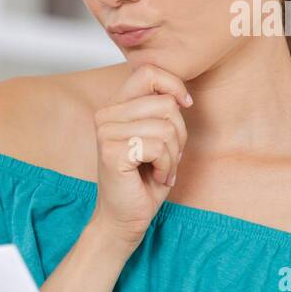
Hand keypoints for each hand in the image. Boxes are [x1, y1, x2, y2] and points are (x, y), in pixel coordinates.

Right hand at [91, 64, 191, 247]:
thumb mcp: (156, 137)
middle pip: (166, 104)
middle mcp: (105, 115)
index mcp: (115, 107)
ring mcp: (106, 132)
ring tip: (160, 170)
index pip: (148, 73)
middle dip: (179, 134)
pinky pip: (158, 147)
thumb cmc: (142, 180)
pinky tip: (155, 177)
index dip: (174, 85)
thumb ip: (161, 111)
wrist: (123, 218)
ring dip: (173, 155)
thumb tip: (181, 97)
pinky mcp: (112, 152)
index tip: (185, 105)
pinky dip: (167, 167)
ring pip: (166, 127)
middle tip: (167, 156)